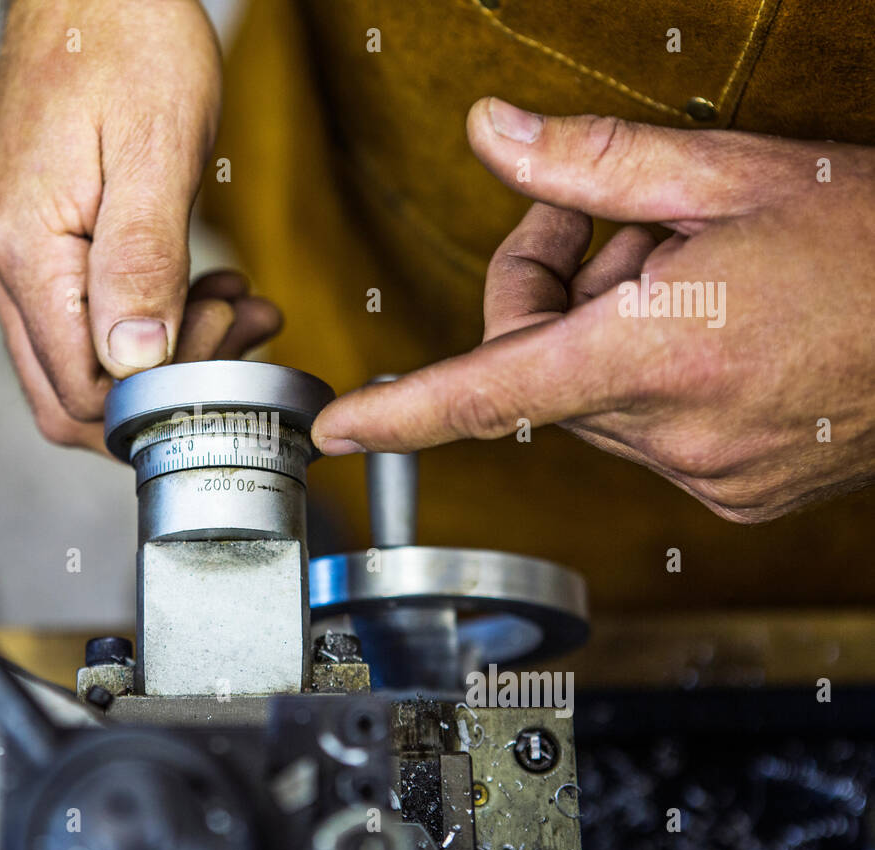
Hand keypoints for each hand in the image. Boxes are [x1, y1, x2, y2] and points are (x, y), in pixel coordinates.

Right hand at [0, 0, 280, 450]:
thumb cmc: (127, 41)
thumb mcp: (156, 149)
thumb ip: (142, 262)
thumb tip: (134, 361)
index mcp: (25, 249)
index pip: (78, 392)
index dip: (158, 397)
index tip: (223, 341)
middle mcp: (3, 264)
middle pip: (67, 398)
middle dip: (164, 388)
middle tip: (234, 327)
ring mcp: (14, 256)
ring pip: (80, 364)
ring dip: (166, 356)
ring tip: (235, 302)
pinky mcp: (37, 243)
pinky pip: (86, 319)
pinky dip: (150, 324)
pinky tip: (206, 290)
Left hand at [312, 97, 874, 522]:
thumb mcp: (733, 173)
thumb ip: (594, 163)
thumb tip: (493, 131)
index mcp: (660, 354)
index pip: (490, 392)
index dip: (402, 413)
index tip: (340, 428)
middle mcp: (676, 433)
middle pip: (535, 371)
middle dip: (544, 291)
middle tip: (603, 222)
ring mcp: (706, 474)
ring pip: (587, 401)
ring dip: (601, 332)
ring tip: (684, 270)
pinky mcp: (733, 493)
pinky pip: (643, 432)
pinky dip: (645, 379)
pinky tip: (710, 329)